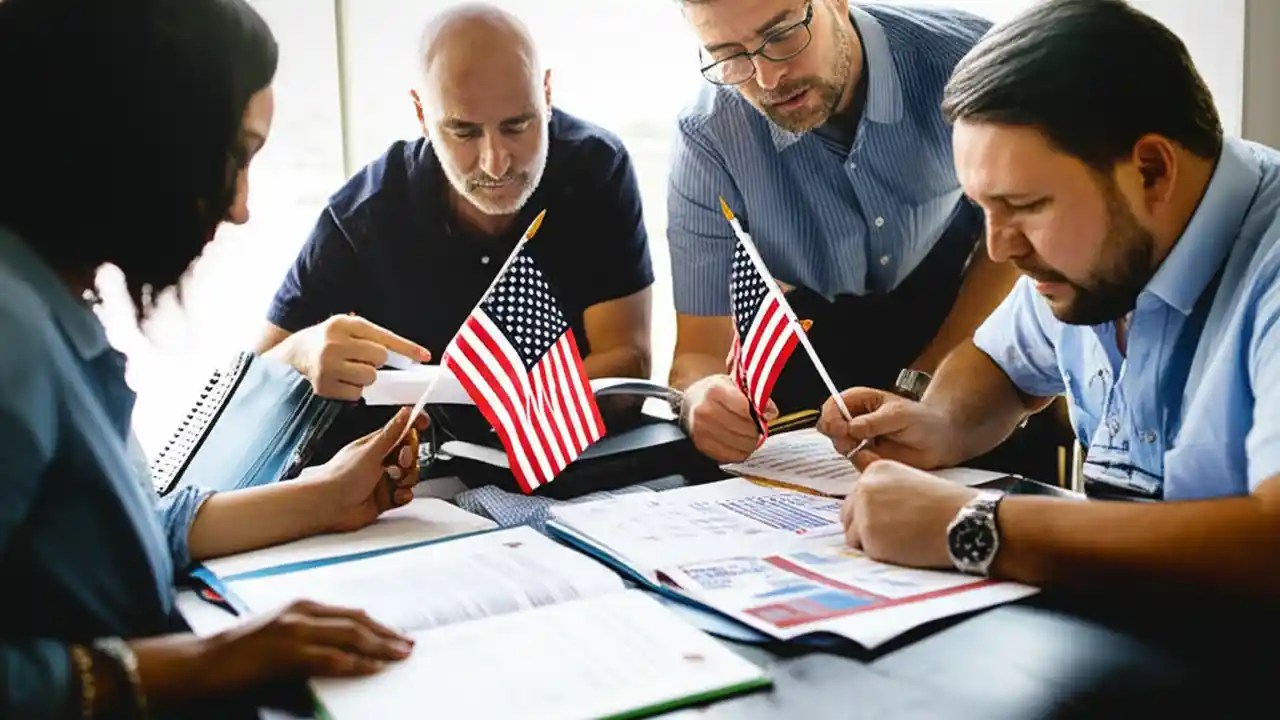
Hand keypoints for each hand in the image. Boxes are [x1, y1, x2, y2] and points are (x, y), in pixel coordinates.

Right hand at [202, 599, 413, 687]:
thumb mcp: (281, 635)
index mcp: (302, 605)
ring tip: (400, 656)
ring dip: (379, 647)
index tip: (399, 635)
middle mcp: (302, 611)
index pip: (350, 613)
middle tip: (409, 646)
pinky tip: (372, 669)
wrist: (203, 661)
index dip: (378, 624)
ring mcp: (294, 630)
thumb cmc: (241, 653)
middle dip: (387, 634)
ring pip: (349, 636)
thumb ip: (310, 636)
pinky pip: (331, 658)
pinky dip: (355, 663)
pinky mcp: (286, 652)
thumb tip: (344, 650)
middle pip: (357, 622)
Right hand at [275, 315, 430, 400]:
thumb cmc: (326, 341)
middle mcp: (333, 343)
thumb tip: (408, 357)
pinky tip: (340, 380)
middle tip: (363, 359)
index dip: (406, 347)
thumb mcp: (345, 328)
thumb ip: (372, 337)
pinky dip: (353, 389)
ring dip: (366, 377)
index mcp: (342, 324)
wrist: (290, 355)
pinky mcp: (322, 386)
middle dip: (377, 361)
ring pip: (370, 377)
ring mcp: (326, 366)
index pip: (383, 336)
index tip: (424, 356)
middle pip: (379, 357)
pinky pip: (356, 393)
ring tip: (351, 370)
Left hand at [306, 408, 428, 532]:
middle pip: (410, 456)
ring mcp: (382, 481)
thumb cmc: (340, 476)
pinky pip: (404, 495)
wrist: (328, 507)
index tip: (424, 424)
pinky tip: (397, 494)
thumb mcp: (371, 450)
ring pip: (409, 476)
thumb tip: (406, 412)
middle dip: (410, 459)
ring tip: (394, 481)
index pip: (400, 432)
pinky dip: (404, 495)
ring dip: (407, 479)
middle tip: (401, 461)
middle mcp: (380, 462)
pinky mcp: (384, 499)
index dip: (413, 428)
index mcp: (375, 446)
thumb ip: (392, 432)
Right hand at [682, 374, 776, 462]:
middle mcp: (705, 411)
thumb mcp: (734, 384)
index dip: (757, 414)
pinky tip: (740, 445)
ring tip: (749, 437)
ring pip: (739, 444)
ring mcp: (701, 430)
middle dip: (755, 430)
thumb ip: (755, 396)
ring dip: (749, 443)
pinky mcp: (701, 445)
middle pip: (743, 428)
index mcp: (714, 391)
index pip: (746, 409)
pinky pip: (729, 456)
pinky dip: (739, 453)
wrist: (691, 403)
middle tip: (756, 428)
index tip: (759, 415)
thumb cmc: (715, 393)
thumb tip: (771, 413)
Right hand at [817, 387, 960, 470]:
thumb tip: (851, 427)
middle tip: (855, 442)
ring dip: (855, 452)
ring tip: (875, 450)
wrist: (941, 442)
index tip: (841, 429)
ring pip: (841, 448)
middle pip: (829, 427)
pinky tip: (881, 458)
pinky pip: (856, 463)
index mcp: (860, 401)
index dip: (831, 417)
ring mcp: (859, 440)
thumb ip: (874, 422)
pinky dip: (866, 463)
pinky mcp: (867, 458)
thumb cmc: (923, 421)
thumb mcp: (899, 415)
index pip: (832, 405)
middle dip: (839, 437)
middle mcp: (855, 420)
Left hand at [841, 460, 976, 568]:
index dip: (872, 512)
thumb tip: (868, 512)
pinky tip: (904, 547)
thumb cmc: (946, 505)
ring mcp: (864, 512)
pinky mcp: (869, 536)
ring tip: (903, 538)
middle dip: (865, 527)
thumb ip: (886, 493)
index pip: (857, 497)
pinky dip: (881, 554)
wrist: (964, 520)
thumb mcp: (911, 483)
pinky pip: (865, 551)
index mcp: (875, 471)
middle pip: (848, 514)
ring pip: (853, 535)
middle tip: (894, 534)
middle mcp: (864, 487)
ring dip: (872, 542)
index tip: (891, 519)